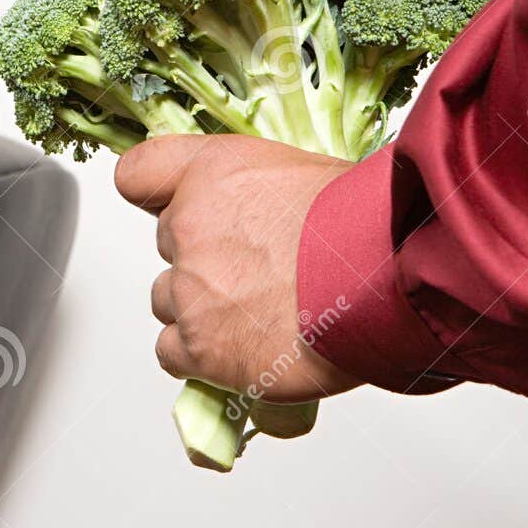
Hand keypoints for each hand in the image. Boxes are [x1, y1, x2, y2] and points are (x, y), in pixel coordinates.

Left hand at [113, 134, 363, 402]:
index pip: (138, 173)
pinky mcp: (202, 348)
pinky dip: (202, 356)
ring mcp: (191, 289)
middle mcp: (189, 226)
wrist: (388, 277)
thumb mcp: (309, 173)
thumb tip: (263, 214)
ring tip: (260, 311)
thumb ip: (261, 193)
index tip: (173, 205)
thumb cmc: (367, 223)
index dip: (156, 194)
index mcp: (212, 171)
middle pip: (169, 244)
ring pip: (168, 300)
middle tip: (260, 269)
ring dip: (202, 307)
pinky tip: (245, 347)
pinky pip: (171, 352)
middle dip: (205, 256)